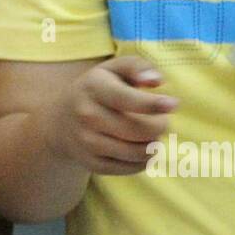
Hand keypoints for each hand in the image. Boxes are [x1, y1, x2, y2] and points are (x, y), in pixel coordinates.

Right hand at [46, 55, 177, 175]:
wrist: (60, 121)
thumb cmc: (98, 89)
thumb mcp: (113, 69)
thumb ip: (137, 66)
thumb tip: (157, 81)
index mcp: (94, 88)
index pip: (127, 100)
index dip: (153, 104)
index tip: (174, 104)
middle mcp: (87, 116)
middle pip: (138, 130)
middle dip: (160, 126)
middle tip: (162, 121)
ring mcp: (88, 142)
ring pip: (136, 152)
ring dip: (154, 145)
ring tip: (153, 135)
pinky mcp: (92, 163)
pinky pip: (129, 168)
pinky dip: (143, 161)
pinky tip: (143, 148)